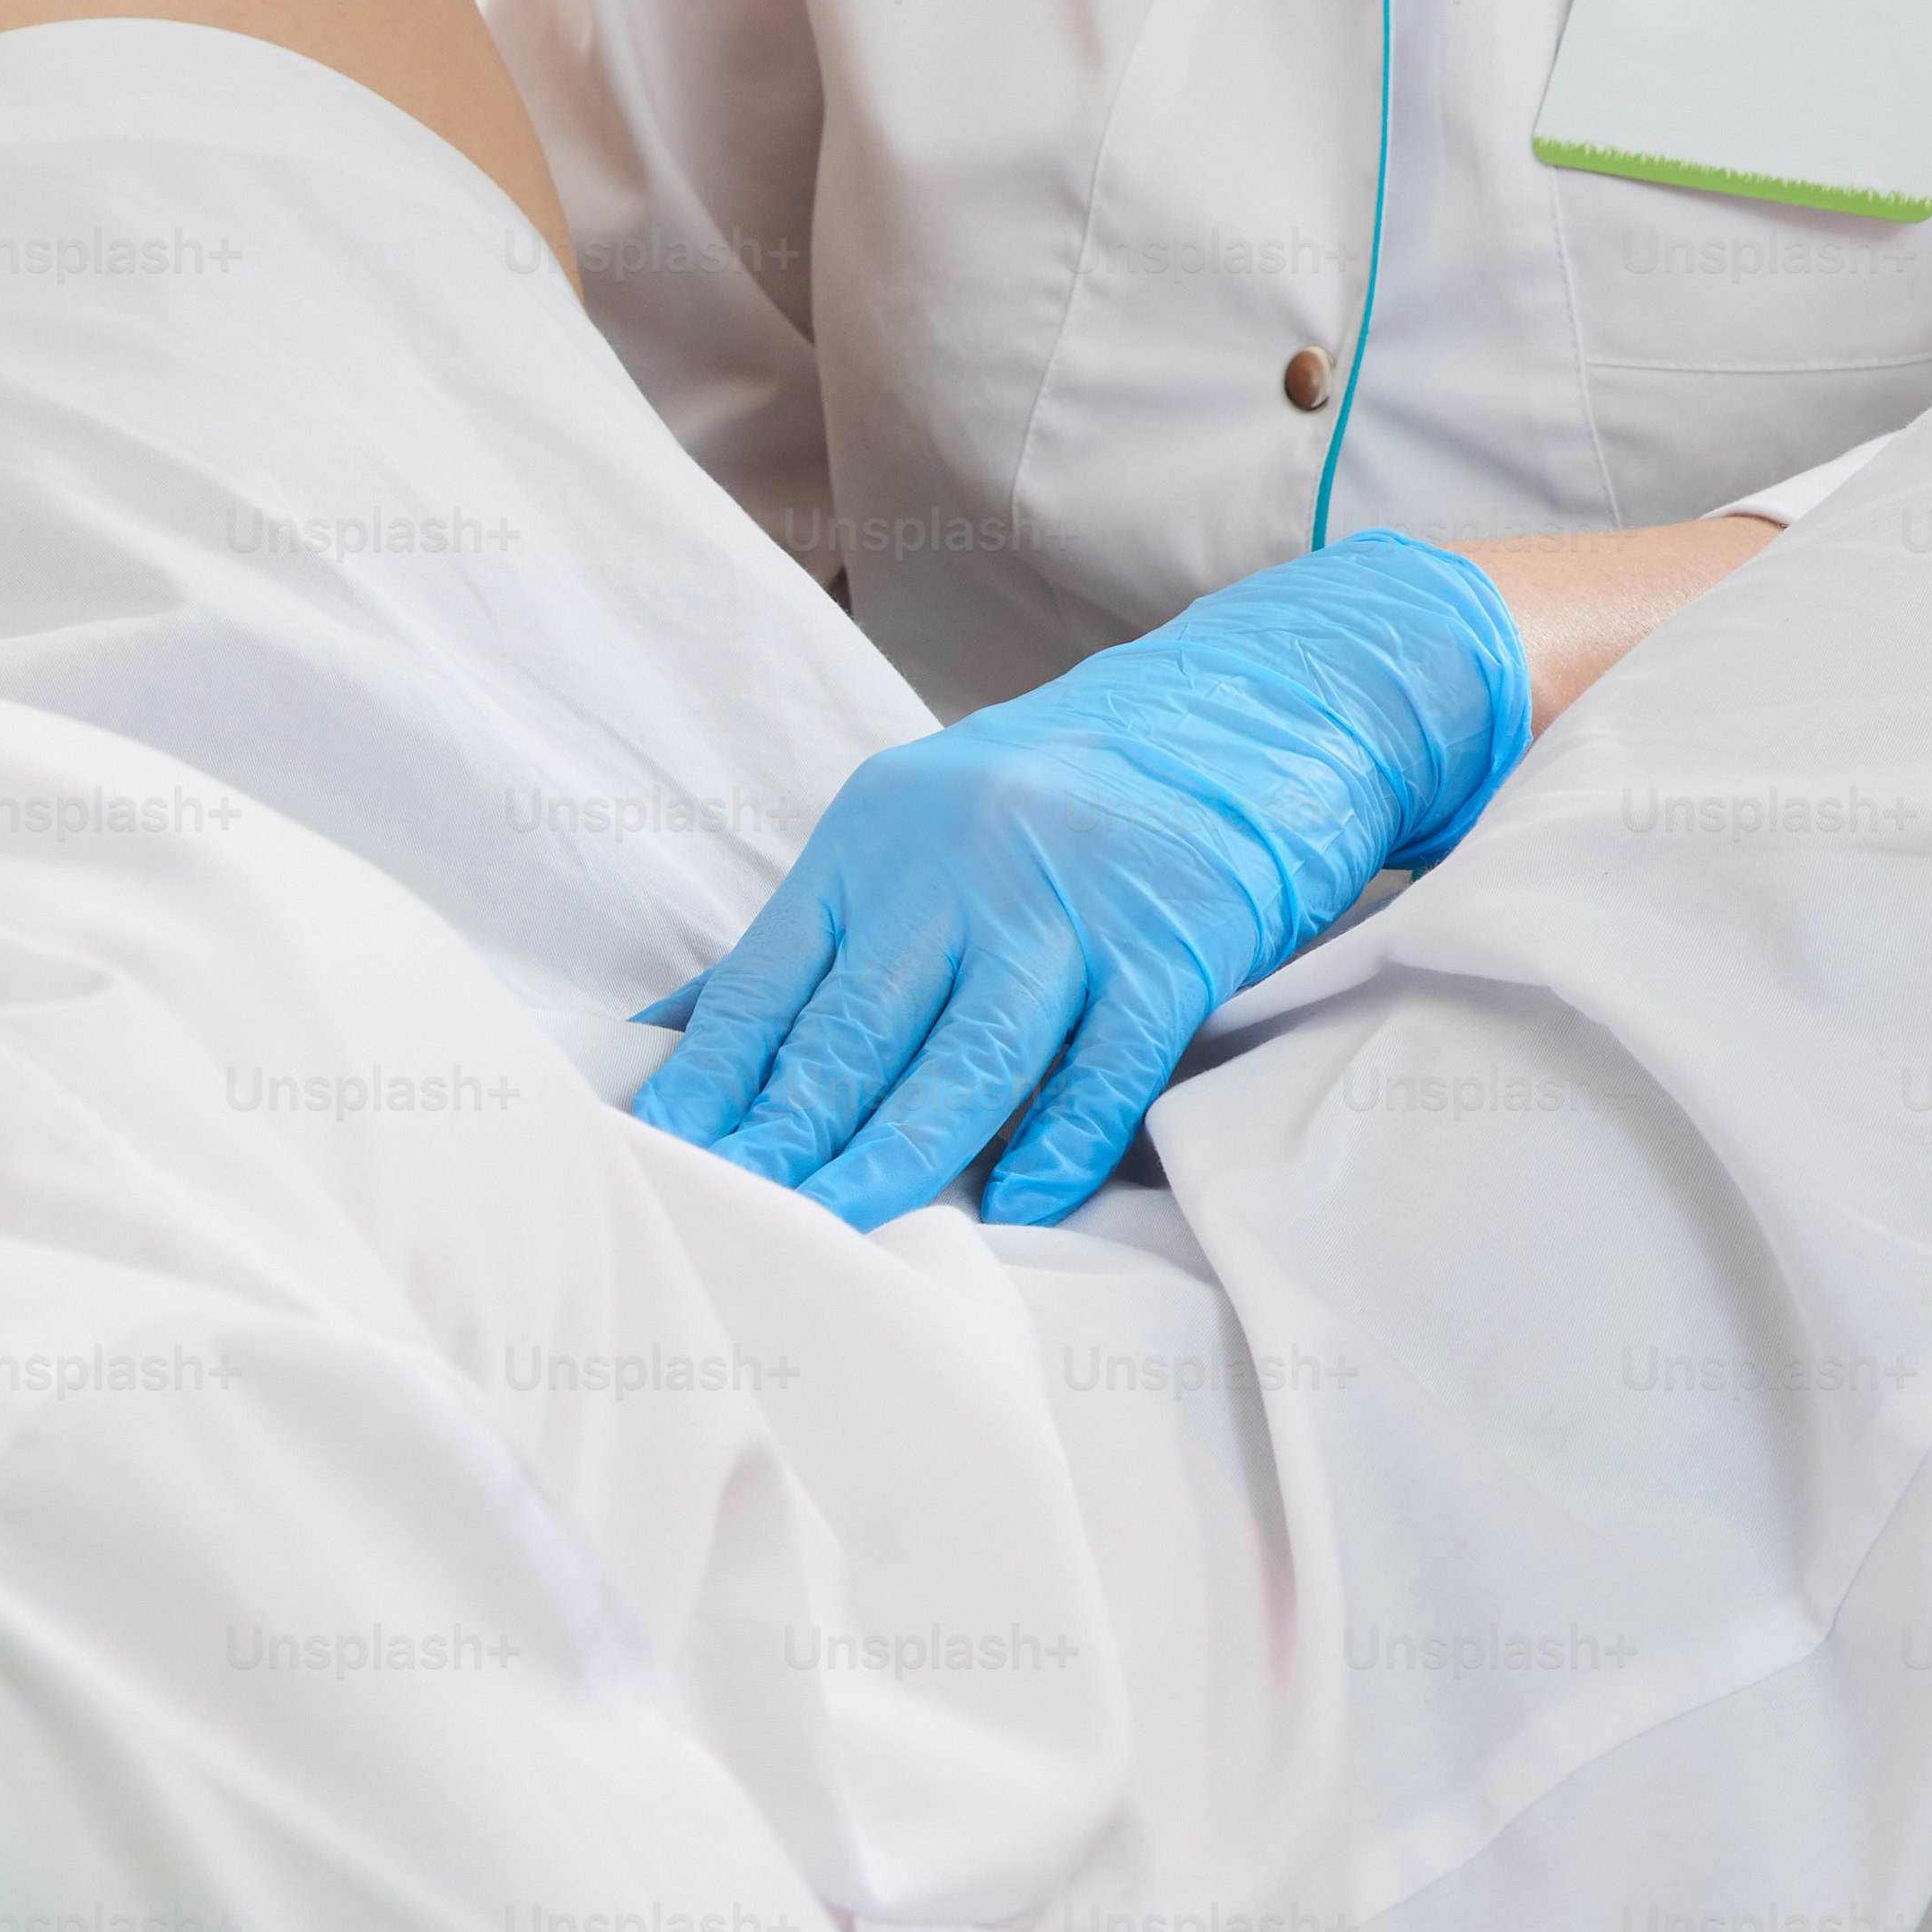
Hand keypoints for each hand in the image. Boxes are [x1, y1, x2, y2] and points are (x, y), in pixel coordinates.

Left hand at [633, 532, 1531, 1223]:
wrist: (1274, 697)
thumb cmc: (1078, 783)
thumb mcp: (925, 825)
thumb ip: (816, 933)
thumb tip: (676, 1027)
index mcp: (879, 836)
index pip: (771, 979)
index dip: (711, 1078)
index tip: (657, 1158)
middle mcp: (963, 864)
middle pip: (857, 1029)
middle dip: (783, 1138)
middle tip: (725, 1220)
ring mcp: (1073, 902)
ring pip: (968, 1055)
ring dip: (896, 1156)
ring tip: (835, 1234)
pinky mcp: (1178, 941)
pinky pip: (1110, 1059)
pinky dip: (1065, 1139)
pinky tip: (1021, 1206)